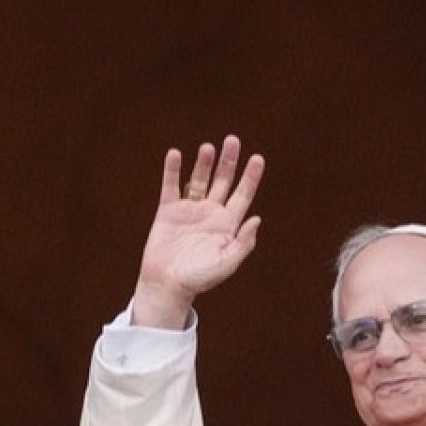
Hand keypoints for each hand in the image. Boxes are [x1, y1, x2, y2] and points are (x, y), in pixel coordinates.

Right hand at [132, 134, 265, 328]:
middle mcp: (211, 212)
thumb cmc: (199, 278)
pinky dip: (173, 170)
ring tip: (208, 148)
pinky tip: (175, 154)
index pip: (242, 195)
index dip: (251, 177)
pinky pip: (171, 186)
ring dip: (204, 163)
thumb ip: (243, 243)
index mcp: (228, 224)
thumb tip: (257, 220)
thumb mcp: (226, 263)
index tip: (258, 158)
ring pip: (199, 180)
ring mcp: (190, 209)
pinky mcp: (168, 210)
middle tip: (233, 140)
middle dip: (229, 161)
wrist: (167, 285)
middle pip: (223, 180)